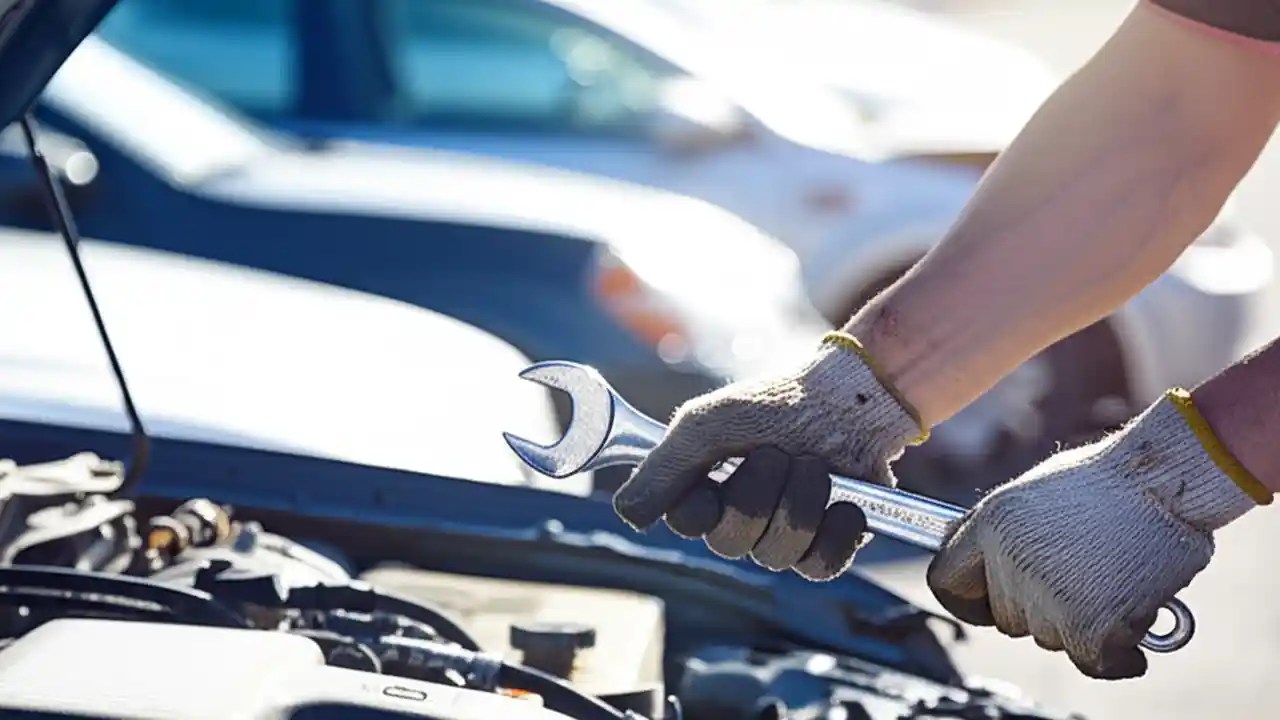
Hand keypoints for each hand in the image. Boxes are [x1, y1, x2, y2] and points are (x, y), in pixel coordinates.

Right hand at [612, 334, 924, 579]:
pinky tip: (842, 503)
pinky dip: (834, 531)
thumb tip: (626, 514)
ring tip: (814, 464)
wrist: (848, 399)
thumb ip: (663, 467)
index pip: (685, 524)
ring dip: (800, 501)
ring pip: (776, 554)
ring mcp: (784, 535)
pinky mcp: (828, 544)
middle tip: (777, 452)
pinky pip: (821, 566)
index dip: (702, 505)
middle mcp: (740, 519)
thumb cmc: (774, 402)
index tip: (717, 474)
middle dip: (758, 493)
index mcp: (705, 491)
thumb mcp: (706, 423)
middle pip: (731, 542)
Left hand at [927, 391, 1257, 678]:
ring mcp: (1047, 595)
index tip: (987, 605)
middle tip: (1083, 577)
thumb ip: (1005, 535)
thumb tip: (987, 568)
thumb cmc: (1109, 481)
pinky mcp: (1089, 626)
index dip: (968, 600)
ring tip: (1114, 578)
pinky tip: (1134, 624)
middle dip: (1040, 609)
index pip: (946, 581)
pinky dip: (1117, 655)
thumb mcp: (1033, 493)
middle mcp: (1009, 561)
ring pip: (1050, 639)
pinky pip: (1092, 662)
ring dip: (1081, 624)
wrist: (1166, 479)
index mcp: (989, 524)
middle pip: (1006, 618)